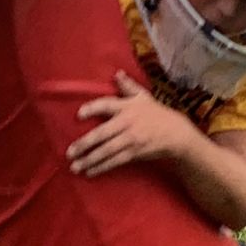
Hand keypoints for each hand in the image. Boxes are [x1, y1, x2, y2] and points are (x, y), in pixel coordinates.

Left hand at [69, 73, 197, 177]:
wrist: (175, 134)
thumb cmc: (156, 113)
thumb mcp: (143, 96)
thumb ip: (128, 85)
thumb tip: (116, 73)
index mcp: (127, 107)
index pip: (107, 105)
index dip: (93, 108)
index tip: (79, 114)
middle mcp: (127, 123)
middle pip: (102, 134)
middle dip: (84, 144)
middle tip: (69, 152)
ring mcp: (131, 139)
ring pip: (107, 151)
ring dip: (90, 160)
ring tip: (75, 166)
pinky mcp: (134, 153)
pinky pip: (115, 161)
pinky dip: (102, 167)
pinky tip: (90, 172)